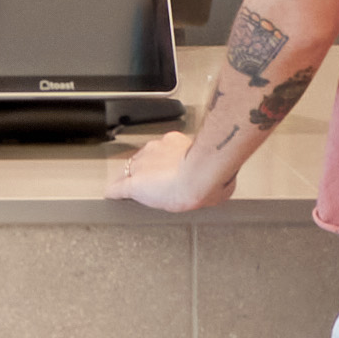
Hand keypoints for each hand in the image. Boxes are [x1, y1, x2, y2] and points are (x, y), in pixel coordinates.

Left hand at [110, 116, 249, 214]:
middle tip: (157, 181)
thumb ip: (216, 176)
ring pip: (132, 170)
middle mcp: (156, 150)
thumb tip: (226, 185)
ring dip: (136, 179)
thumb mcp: (219, 174)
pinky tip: (112, 194)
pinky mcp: (133, 185)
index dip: (166, 161)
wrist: (196, 178)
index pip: (163, 150)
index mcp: (175, 143)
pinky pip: (118, 187)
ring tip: (139, 190)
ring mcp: (143, 166)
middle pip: (146, 158)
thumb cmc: (210, 174)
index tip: (171, 168)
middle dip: (150, 169)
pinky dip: (115, 191)